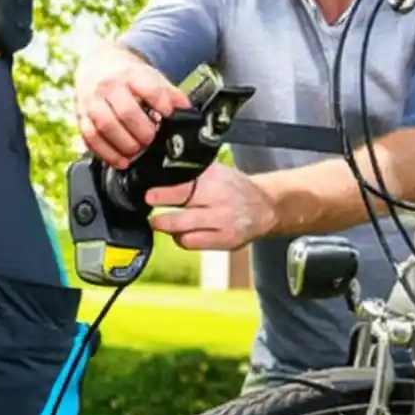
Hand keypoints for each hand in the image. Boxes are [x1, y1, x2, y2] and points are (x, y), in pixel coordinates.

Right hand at [74, 52, 190, 169]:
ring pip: (104, 125)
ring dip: (123, 144)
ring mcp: (92, 102)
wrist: (98, 65)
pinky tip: (120, 161)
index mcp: (131, 75)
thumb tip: (186, 109)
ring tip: (136, 152)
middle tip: (150, 139)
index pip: (149, 88)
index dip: (161, 102)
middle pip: (126, 111)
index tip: (168, 114)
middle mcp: (109, 87)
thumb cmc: (128, 77)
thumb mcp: (150, 76)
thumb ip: (169, 93)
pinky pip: (90, 137)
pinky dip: (106, 153)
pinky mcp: (81, 116)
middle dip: (141, 131)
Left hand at [145, 163, 276, 250]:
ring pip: (184, 233)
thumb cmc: (234, 188)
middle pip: (181, 216)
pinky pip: (192, 243)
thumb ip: (192, 172)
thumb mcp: (216, 171)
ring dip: (168, 228)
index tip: (149, 197)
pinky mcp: (224, 241)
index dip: (162, 195)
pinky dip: (181, 238)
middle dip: (161, 218)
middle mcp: (219, 203)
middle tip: (152, 215)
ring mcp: (222, 224)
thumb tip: (160, 171)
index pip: (183, 189)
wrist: (265, 207)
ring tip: (162, 222)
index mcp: (215, 181)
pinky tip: (181, 232)